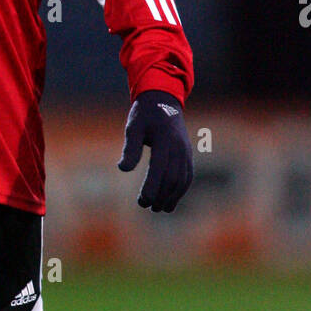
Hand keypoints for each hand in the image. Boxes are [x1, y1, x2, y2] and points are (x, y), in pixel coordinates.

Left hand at [117, 89, 192, 211]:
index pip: (159, 169)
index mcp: (164, 140)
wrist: (164, 100)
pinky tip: (171, 202)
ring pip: (182, 180)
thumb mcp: (133, 127)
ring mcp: (186, 151)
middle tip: (147, 207)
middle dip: (161, 196)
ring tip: (159, 209)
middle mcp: (179, 147)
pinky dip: (181, 191)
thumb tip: (123, 169)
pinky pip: (187, 176)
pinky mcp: (188, 154)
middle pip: (172, 178)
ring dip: (172, 197)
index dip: (151, 188)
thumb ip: (130, 148)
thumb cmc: (144, 115)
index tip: (141, 201)